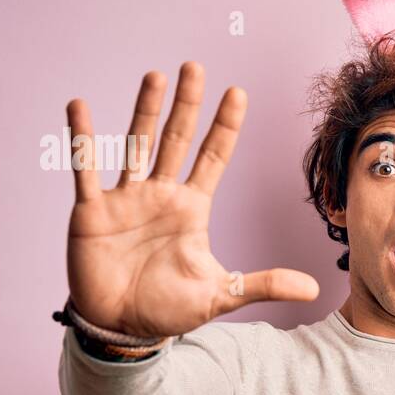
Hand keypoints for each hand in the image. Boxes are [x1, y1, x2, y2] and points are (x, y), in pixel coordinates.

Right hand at [65, 62, 318, 337]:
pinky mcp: (92, 211)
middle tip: (196, 67)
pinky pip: (86, 170)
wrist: (121, 327)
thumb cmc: (168, 308)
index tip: (238, 93)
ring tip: (155, 77)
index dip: (225, 127)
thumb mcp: (221, 294)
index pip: (213, 158)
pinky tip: (80, 107)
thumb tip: (314, 290)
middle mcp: (160, 195)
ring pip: (136, 145)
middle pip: (177, 140)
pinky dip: (83, 140)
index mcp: (191, 208)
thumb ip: (264, 284)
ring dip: (144, 111)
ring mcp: (125, 199)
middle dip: (187, 105)